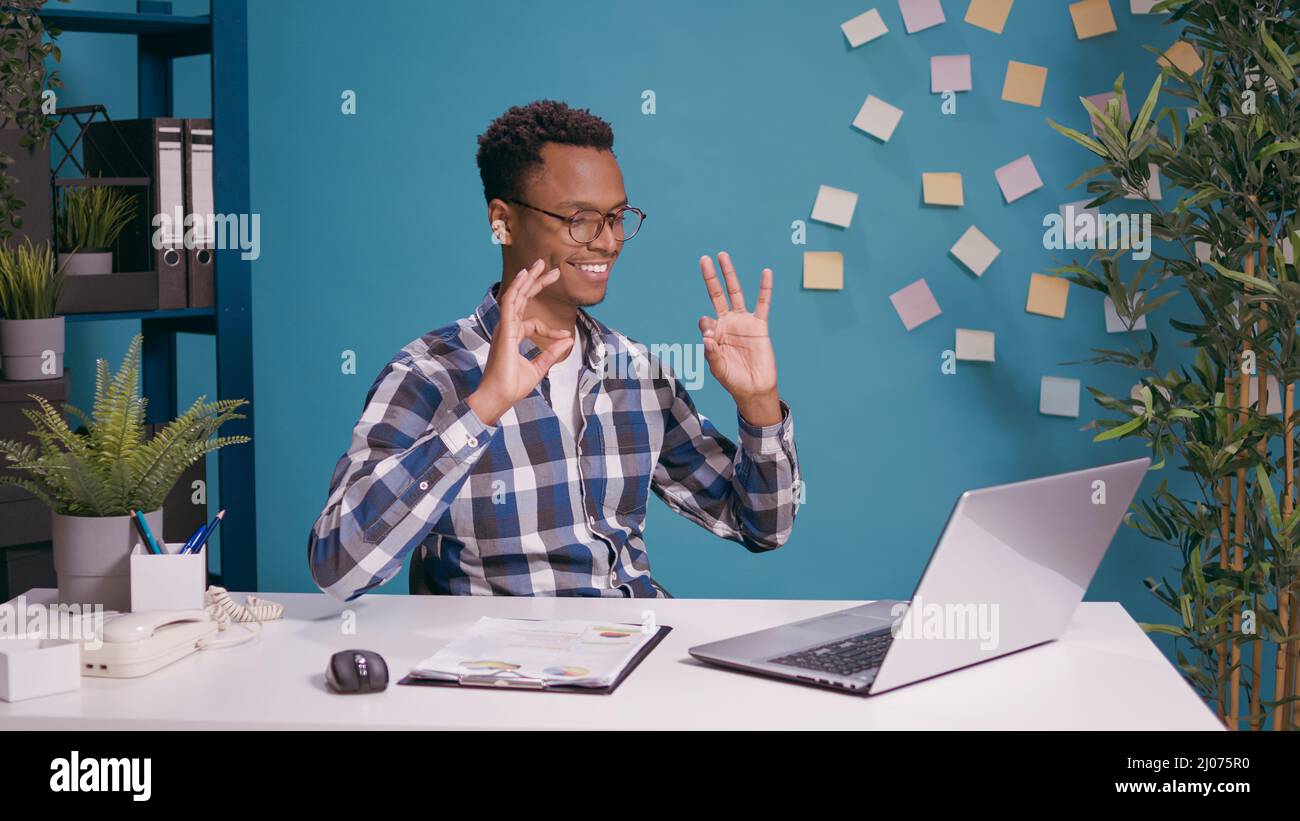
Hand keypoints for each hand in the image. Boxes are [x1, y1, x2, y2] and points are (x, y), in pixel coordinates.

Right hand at [468, 260, 572, 425]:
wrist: (499, 397)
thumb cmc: (512, 386)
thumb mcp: (538, 369)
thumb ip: (552, 354)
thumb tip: (568, 340)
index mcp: (513, 336)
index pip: (534, 323)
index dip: (552, 329)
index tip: (567, 337)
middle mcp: (507, 328)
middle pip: (523, 299)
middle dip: (537, 283)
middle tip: (553, 270)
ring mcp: (504, 327)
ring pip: (516, 296)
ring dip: (528, 279)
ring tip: (540, 264)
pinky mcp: (504, 330)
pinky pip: (509, 304)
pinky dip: (517, 289)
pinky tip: (525, 276)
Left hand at [698, 252, 781, 425]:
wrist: (754, 389)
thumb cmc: (733, 380)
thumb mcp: (718, 369)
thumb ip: (711, 354)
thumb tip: (706, 336)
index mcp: (714, 333)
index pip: (705, 319)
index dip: (706, 325)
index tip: (710, 338)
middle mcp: (727, 324)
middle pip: (717, 295)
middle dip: (710, 277)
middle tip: (704, 259)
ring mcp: (743, 323)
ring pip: (736, 293)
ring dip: (729, 275)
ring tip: (722, 256)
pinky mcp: (760, 326)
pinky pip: (764, 304)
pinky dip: (765, 288)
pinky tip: (766, 272)